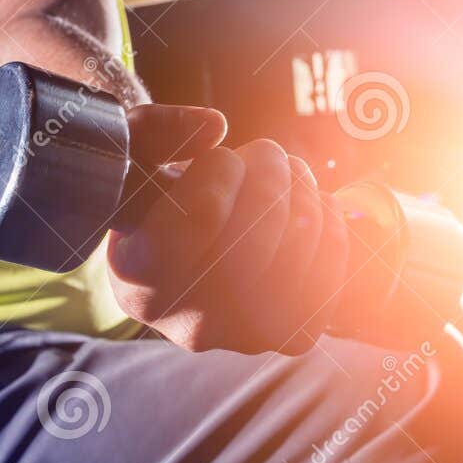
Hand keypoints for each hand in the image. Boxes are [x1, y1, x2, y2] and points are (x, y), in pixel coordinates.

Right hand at [108, 106, 349, 353]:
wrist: (181, 266)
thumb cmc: (152, 204)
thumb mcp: (130, 159)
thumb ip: (154, 131)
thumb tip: (213, 125)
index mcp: (139, 280)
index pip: (202, 217)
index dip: (223, 169)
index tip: (222, 154)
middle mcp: (191, 324)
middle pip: (257, 235)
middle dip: (271, 172)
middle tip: (265, 151)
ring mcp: (247, 337)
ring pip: (301, 242)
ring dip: (303, 188)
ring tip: (284, 172)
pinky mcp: (293, 335)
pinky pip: (332, 261)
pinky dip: (329, 217)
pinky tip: (306, 202)